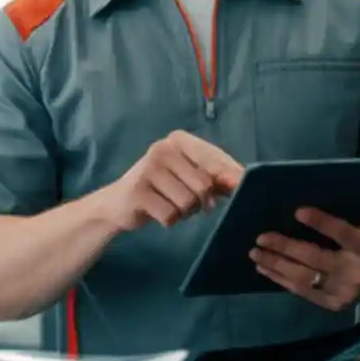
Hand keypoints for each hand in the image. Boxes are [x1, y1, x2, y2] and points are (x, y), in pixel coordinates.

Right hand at [97, 130, 243, 232]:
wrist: (118, 203)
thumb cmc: (162, 188)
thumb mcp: (190, 176)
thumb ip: (216, 176)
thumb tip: (242, 181)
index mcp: (179, 139)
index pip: (216, 160)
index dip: (229, 179)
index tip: (234, 190)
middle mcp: (163, 148)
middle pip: (204, 185)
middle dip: (200, 202)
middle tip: (187, 203)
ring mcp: (149, 168)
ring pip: (188, 203)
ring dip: (184, 213)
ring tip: (171, 205)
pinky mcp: (138, 191)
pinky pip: (170, 215)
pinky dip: (169, 221)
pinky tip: (157, 213)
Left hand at [250, 197, 359, 310]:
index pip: (343, 234)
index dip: (321, 223)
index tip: (297, 211)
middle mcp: (356, 273)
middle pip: (314, 258)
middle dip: (285, 247)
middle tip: (261, 237)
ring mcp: (344, 292)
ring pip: (303, 278)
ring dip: (276, 265)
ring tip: (254, 253)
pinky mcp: (334, 304)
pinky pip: (303, 292)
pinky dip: (281, 280)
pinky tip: (264, 269)